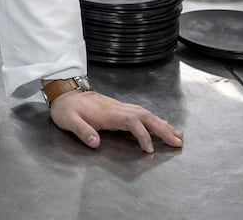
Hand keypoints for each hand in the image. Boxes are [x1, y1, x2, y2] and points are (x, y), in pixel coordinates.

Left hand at [49, 90, 183, 152]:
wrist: (64, 92)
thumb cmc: (66, 109)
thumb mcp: (69, 120)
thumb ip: (82, 131)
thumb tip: (96, 143)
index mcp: (109, 113)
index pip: (133, 123)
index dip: (143, 136)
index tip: (149, 150)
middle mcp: (118, 108)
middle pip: (146, 116)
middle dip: (163, 128)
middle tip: (179, 141)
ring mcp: (120, 107)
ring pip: (146, 114)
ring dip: (162, 124)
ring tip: (177, 134)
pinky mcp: (119, 109)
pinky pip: (141, 114)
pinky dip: (154, 120)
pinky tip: (160, 125)